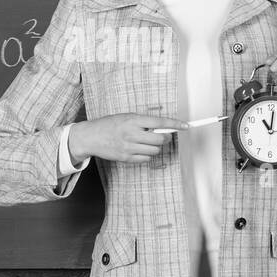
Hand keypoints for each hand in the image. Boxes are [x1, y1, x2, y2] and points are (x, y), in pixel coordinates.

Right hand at [69, 113, 186, 163]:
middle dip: (165, 138)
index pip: (159, 122)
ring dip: (156, 148)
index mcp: (133, 120)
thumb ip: (143, 122)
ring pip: (155, 151)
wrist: (90, 136)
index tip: (186, 126)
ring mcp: (129, 147)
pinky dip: (147, 155)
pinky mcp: (126, 158)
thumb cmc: (109, 124)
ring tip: (146, 142)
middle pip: (160, 140)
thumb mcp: (126, 117)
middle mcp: (132, 134)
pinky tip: (139, 149)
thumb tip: (163, 128)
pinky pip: (146, 159)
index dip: (175, 124)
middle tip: (162, 136)